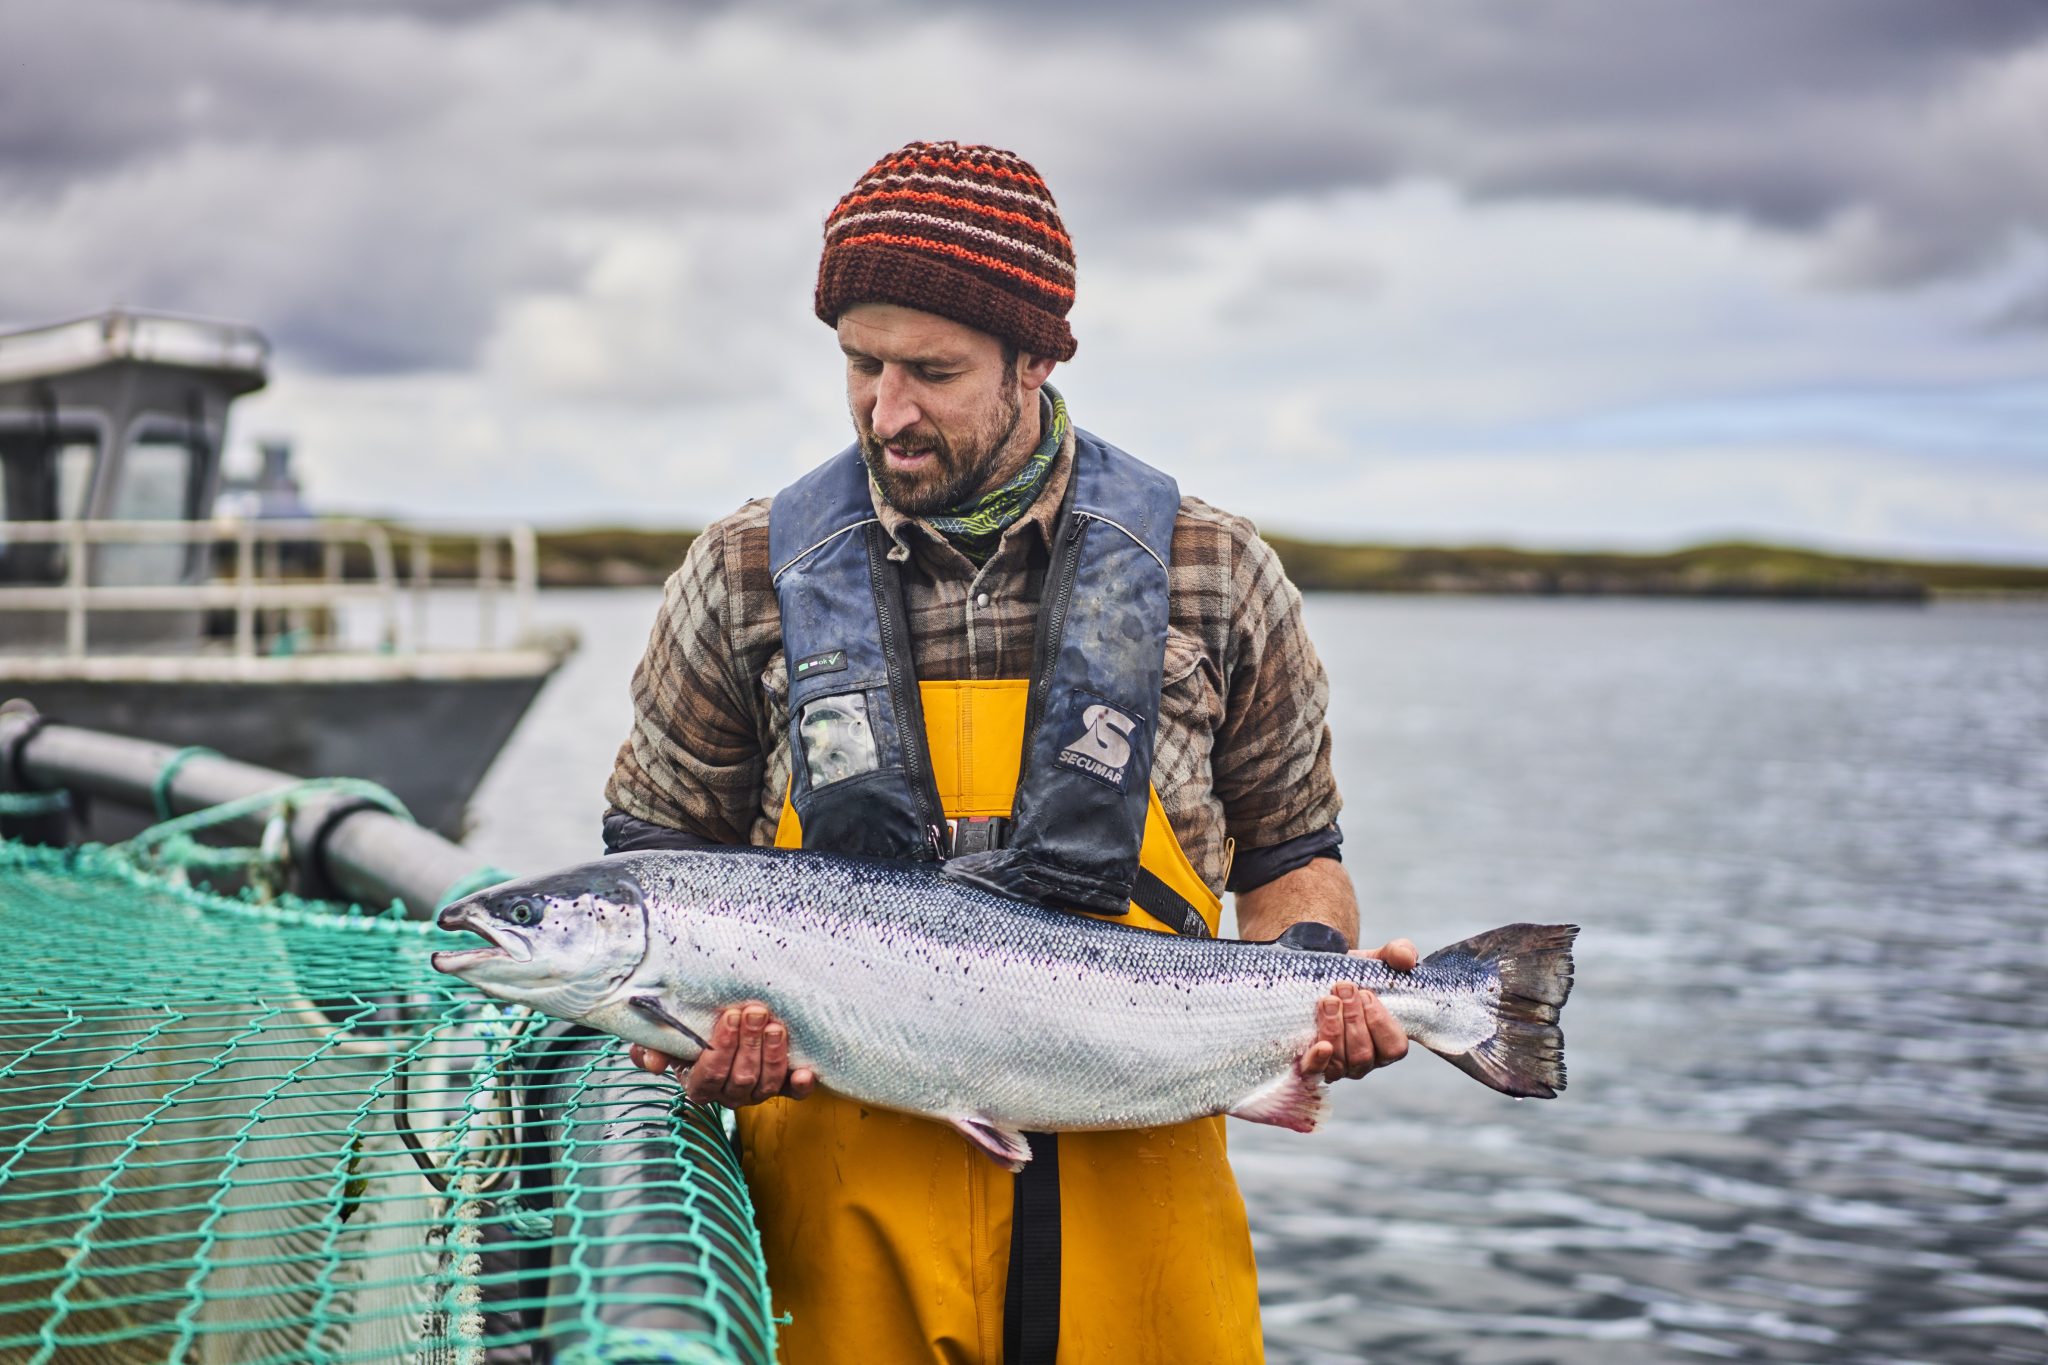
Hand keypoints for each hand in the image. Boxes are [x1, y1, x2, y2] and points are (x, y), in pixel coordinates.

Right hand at [629, 1002, 816, 1106]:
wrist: (725, 1026)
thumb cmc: (694, 1032)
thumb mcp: (669, 1037)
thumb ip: (653, 1047)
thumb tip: (652, 1061)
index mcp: (700, 1085)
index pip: (709, 1075)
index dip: (721, 1048)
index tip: (730, 1017)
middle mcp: (729, 1094)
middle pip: (740, 1077)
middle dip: (749, 1043)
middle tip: (755, 1012)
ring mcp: (757, 1092)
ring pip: (766, 1083)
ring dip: (773, 1055)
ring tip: (775, 1026)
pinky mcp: (783, 1087)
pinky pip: (793, 1093)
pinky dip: (801, 1085)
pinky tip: (807, 1072)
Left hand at [1297, 938, 1415, 1082]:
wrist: (1322, 975)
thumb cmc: (1358, 974)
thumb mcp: (1379, 958)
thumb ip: (1399, 953)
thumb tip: (1406, 959)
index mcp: (1388, 1041)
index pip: (1393, 1047)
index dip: (1380, 1022)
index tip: (1366, 994)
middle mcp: (1368, 1059)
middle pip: (1364, 1054)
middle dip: (1353, 1019)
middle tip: (1343, 988)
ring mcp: (1341, 1065)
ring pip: (1342, 1061)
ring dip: (1335, 1029)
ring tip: (1328, 1000)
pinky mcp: (1316, 1063)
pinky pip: (1316, 1071)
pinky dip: (1319, 1061)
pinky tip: (1321, 1045)